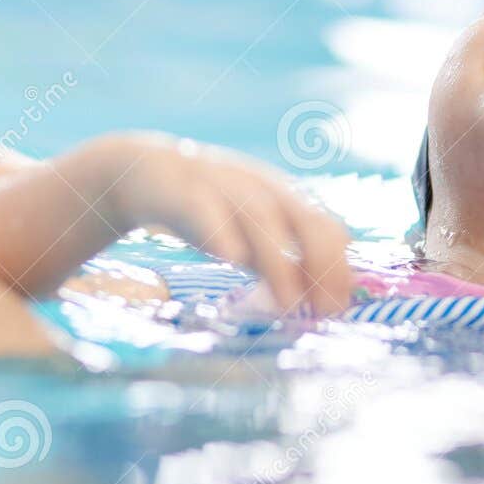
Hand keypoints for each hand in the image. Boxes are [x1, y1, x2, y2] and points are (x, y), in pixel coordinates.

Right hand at [79, 133, 352, 314]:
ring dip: (280, 261)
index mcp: (283, 197)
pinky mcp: (184, 190)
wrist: (145, 172)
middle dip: (321, 263)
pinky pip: (205, 209)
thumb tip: (319, 300)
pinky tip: (231, 258)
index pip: (326, 228)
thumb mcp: (250, 236)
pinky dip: (221, 230)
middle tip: (323, 311)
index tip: (337, 309)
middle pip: (305, 219)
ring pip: (261, 217)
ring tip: (289, 303)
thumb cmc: (208, 212)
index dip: (338, 267)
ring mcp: (224, 185)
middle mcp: (261, 188)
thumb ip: (283, 262)